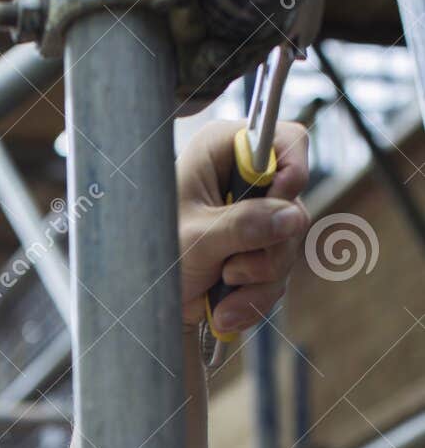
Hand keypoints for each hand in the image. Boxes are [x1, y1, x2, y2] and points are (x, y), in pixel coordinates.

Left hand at [176, 119, 309, 333]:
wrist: (154, 306)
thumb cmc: (158, 257)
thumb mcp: (196, 238)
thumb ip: (241, 225)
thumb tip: (291, 218)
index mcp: (223, 152)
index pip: (286, 139)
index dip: (293, 167)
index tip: (281, 197)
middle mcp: (245, 180)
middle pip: (293, 203)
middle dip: (267, 246)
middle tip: (229, 267)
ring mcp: (257, 217)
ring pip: (289, 244)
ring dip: (257, 277)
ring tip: (220, 285)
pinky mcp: (261, 251)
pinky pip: (280, 275)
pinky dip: (254, 297)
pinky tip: (224, 308)